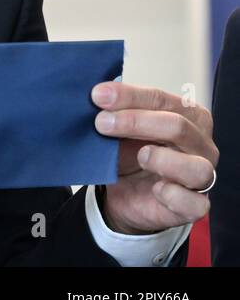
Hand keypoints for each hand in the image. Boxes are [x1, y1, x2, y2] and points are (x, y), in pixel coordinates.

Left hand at [91, 81, 216, 234]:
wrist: (125, 192)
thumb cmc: (131, 153)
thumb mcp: (121, 129)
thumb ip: (116, 110)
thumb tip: (98, 94)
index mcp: (188, 117)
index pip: (163, 100)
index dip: (131, 96)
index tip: (99, 95)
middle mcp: (200, 145)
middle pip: (178, 127)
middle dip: (136, 121)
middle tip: (101, 122)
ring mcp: (202, 177)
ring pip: (197, 166)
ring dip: (163, 159)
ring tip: (139, 156)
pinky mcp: (194, 206)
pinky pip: (195, 204)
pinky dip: (175, 195)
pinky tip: (157, 189)